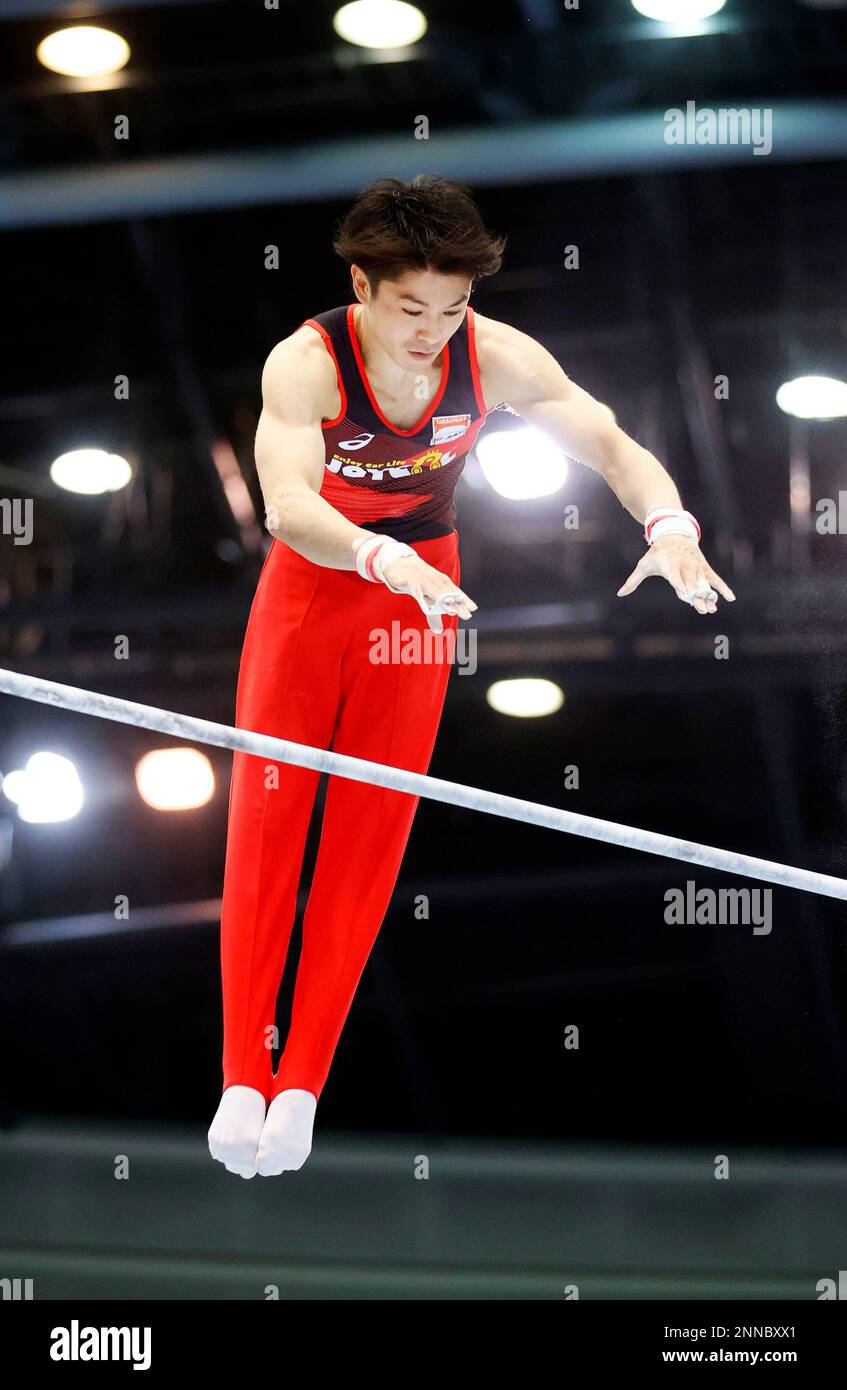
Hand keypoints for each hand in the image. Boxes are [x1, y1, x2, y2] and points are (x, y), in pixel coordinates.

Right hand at [381, 554, 477, 632]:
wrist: (398, 563)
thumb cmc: (417, 582)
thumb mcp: (425, 599)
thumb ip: (433, 615)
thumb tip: (439, 631)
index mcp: (440, 583)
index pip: (454, 592)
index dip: (464, 600)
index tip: (473, 609)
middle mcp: (434, 580)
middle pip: (447, 593)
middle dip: (457, 603)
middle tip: (466, 614)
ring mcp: (422, 579)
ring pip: (434, 590)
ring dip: (443, 599)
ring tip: (451, 610)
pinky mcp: (409, 580)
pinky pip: (416, 588)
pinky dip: (421, 594)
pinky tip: (425, 604)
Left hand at [617, 536, 735, 614]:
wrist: (674, 535)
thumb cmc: (657, 553)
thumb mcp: (643, 565)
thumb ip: (633, 581)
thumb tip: (620, 594)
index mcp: (669, 564)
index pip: (675, 576)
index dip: (680, 584)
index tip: (685, 595)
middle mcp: (685, 565)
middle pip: (692, 583)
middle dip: (697, 596)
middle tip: (702, 609)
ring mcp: (696, 566)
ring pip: (704, 583)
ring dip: (709, 596)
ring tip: (712, 609)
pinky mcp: (704, 567)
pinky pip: (715, 578)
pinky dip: (723, 587)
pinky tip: (730, 599)